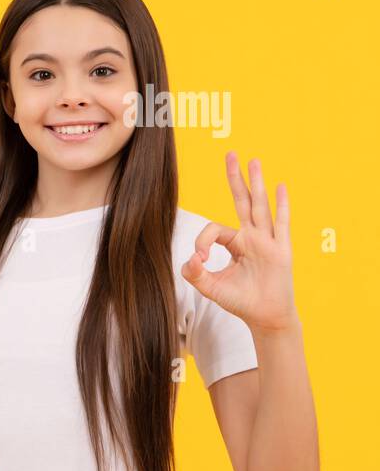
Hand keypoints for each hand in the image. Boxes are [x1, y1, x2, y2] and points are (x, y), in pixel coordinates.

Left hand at [181, 151, 298, 334]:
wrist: (265, 317)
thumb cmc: (240, 301)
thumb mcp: (210, 288)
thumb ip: (195, 274)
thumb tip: (188, 259)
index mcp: (235, 243)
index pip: (214, 229)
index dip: (201, 241)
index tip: (199, 259)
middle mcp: (252, 237)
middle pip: (241, 201)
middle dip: (235, 178)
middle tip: (230, 153)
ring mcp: (268, 241)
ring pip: (260, 207)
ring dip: (256, 183)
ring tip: (253, 160)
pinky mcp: (281, 250)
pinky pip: (281, 224)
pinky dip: (281, 206)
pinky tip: (281, 187)